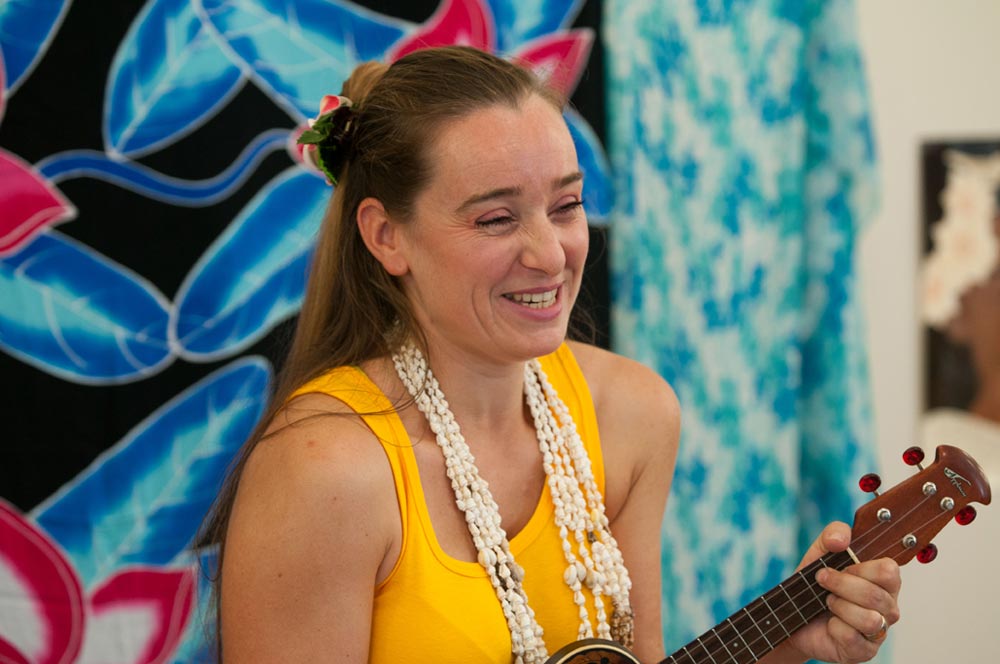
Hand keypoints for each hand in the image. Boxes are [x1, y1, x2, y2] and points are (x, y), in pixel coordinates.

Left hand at [783, 522, 900, 663]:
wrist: (794, 614)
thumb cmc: (815, 583)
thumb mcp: (821, 551)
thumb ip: (834, 533)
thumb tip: (842, 539)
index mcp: (884, 581)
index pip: (890, 571)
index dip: (861, 568)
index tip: (841, 567)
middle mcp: (888, 607)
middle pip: (876, 595)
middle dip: (841, 584)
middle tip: (822, 581)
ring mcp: (879, 631)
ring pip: (869, 619)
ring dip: (840, 606)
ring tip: (828, 603)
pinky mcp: (864, 651)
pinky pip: (852, 637)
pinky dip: (834, 627)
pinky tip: (830, 623)